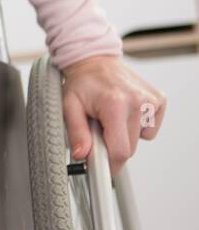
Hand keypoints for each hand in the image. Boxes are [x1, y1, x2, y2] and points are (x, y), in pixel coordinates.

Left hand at [60, 54, 165, 177]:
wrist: (95, 60)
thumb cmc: (82, 83)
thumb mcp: (69, 106)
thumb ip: (76, 132)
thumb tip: (81, 155)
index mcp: (114, 104)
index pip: (120, 150)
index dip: (111, 164)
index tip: (103, 169)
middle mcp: (137, 102)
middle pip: (130, 148)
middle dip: (113, 146)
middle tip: (99, 131)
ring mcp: (150, 100)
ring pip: (140, 139)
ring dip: (125, 135)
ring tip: (110, 117)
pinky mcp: (159, 100)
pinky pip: (150, 128)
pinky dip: (137, 125)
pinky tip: (124, 111)